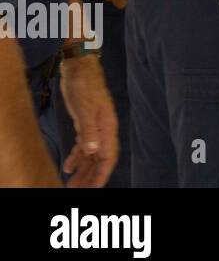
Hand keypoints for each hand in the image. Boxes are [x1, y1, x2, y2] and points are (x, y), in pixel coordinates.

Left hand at [59, 56, 118, 186]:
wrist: (80, 68)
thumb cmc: (84, 86)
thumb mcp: (84, 108)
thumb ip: (89, 129)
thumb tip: (92, 151)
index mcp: (108, 127)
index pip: (108, 157)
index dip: (101, 175)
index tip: (93, 189)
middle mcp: (104, 130)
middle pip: (101, 160)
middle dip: (91, 177)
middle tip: (79, 192)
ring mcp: (95, 127)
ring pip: (92, 155)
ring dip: (83, 171)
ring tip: (71, 185)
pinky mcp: (86, 125)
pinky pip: (83, 147)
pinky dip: (76, 158)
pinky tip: (67, 167)